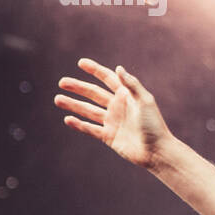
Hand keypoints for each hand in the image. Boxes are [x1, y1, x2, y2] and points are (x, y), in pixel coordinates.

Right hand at [54, 58, 172, 168]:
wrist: (157, 151)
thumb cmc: (154, 125)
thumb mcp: (144, 101)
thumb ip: (131, 84)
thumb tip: (118, 68)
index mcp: (127, 96)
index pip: (108, 79)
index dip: (95, 70)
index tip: (81, 62)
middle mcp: (118, 107)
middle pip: (94, 94)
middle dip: (78, 87)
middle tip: (62, 82)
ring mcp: (112, 122)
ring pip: (88, 110)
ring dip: (73, 105)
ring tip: (57, 99)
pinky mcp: (109, 136)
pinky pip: (90, 128)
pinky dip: (79, 124)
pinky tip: (67, 119)